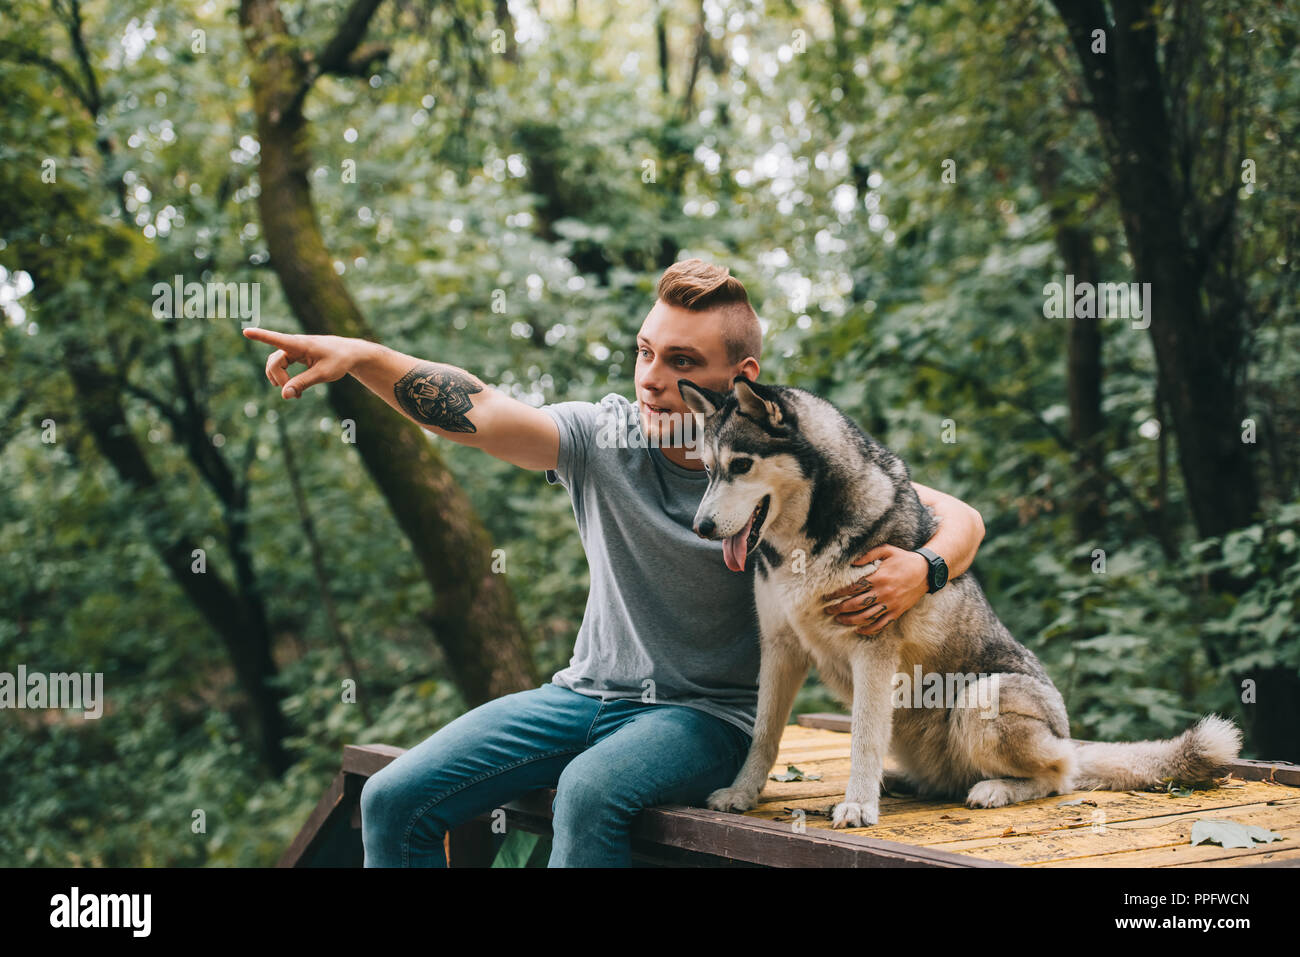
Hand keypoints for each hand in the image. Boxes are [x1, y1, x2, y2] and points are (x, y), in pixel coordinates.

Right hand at [243, 327, 357, 398]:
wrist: (350, 353)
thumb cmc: (339, 360)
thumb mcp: (323, 374)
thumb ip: (303, 383)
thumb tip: (284, 395)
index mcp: (300, 344)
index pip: (277, 339)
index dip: (261, 336)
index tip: (246, 331)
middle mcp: (294, 344)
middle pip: (275, 362)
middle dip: (280, 380)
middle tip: (296, 396)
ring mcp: (293, 349)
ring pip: (275, 364)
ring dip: (280, 379)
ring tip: (295, 395)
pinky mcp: (295, 354)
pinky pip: (281, 365)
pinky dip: (284, 377)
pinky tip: (293, 389)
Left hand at [820, 545, 928, 636]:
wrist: (927, 572)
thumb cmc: (904, 559)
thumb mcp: (887, 550)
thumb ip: (868, 554)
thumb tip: (851, 562)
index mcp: (878, 577)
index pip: (852, 588)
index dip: (837, 593)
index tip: (827, 596)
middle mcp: (883, 593)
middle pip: (856, 604)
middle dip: (839, 608)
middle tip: (828, 610)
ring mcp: (890, 604)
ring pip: (866, 617)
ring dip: (850, 620)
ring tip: (839, 619)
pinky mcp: (897, 612)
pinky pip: (881, 624)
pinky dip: (869, 629)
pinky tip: (858, 629)